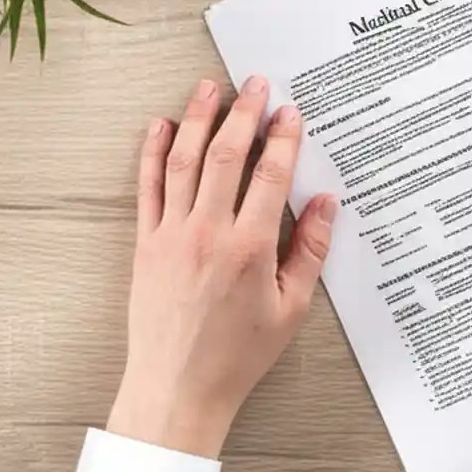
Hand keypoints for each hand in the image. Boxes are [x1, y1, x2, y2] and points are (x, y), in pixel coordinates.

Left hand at [107, 76, 336, 457]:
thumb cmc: (238, 354)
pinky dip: (153, 153)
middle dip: (243, 113)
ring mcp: (171, 235)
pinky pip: (147, 188)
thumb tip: (325, 203)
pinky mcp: (145, 244)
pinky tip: (161, 127)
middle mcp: (208, 233)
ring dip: (197, 119)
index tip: (289, 113)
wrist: (177, 387)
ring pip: (184, 162)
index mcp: (250, 248)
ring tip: (208, 87)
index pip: (270, 176)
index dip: (282, 138)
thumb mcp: (291, 307)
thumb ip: (309, 251)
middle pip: (226, 156)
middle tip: (254, 83)